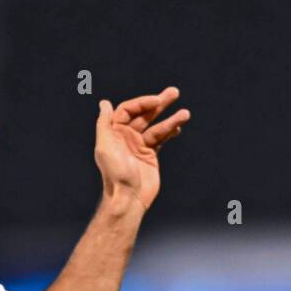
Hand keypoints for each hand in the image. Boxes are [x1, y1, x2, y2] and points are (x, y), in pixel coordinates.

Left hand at [94, 88, 189, 210]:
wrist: (128, 198)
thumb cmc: (115, 174)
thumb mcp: (105, 147)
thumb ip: (104, 123)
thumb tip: (104, 103)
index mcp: (114, 133)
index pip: (128, 110)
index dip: (142, 103)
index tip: (157, 101)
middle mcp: (126, 137)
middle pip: (144, 115)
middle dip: (159, 104)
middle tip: (174, 92)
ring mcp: (139, 146)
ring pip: (156, 127)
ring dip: (171, 120)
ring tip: (185, 114)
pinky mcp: (150, 156)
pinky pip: (161, 139)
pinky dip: (170, 132)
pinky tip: (178, 127)